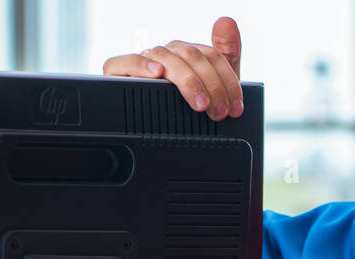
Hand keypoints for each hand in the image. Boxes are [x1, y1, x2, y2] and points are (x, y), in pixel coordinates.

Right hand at [102, 16, 242, 122]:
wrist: (159, 141)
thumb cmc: (185, 111)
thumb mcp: (213, 89)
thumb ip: (226, 55)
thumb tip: (227, 20)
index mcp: (188, 55)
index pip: (210, 55)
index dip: (226, 80)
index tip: (236, 107)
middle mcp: (166, 55)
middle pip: (191, 57)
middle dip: (211, 85)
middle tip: (220, 112)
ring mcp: (144, 62)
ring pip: (166, 60)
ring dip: (187, 81)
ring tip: (200, 104)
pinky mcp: (119, 71)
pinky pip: (127, 62)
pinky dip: (141, 66)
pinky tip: (156, 74)